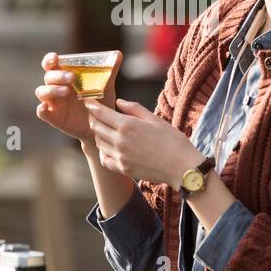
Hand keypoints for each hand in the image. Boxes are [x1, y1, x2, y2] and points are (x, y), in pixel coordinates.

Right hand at [34, 50, 121, 143]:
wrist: (102, 125)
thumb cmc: (101, 102)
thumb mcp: (106, 86)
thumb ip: (110, 71)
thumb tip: (118, 54)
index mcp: (65, 76)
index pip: (52, 64)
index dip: (50, 59)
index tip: (55, 58)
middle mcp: (56, 87)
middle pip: (48, 77)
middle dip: (58, 76)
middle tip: (72, 78)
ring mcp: (53, 102)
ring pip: (42, 92)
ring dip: (51, 90)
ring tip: (66, 92)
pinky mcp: (53, 116)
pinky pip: (41, 112)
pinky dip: (41, 109)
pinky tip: (46, 107)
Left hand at [85, 98, 204, 186]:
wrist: (182, 167)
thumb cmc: (173, 141)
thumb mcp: (155, 119)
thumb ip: (134, 109)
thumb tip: (118, 102)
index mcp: (127, 125)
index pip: (101, 113)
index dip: (92, 106)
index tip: (88, 102)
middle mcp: (119, 141)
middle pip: (96, 127)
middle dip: (93, 118)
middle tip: (95, 114)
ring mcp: (120, 156)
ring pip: (99, 143)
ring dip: (98, 135)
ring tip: (104, 130)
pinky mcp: (123, 169)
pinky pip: (105, 159)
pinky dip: (103, 152)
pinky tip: (110, 148)